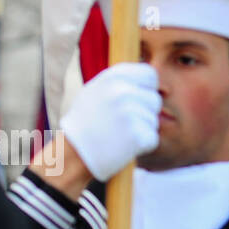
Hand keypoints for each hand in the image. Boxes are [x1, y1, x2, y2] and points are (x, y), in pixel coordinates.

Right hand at [59, 63, 161, 182]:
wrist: (74, 153)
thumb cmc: (86, 121)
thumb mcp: (96, 90)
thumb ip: (121, 81)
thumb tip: (149, 75)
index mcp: (113, 77)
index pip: (150, 75)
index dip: (147, 89)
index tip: (137, 99)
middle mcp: (122, 91)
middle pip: (155, 100)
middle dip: (145, 112)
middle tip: (123, 122)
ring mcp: (130, 113)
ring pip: (154, 120)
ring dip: (142, 129)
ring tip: (119, 133)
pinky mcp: (138, 135)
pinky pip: (153, 138)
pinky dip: (143, 145)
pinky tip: (124, 146)